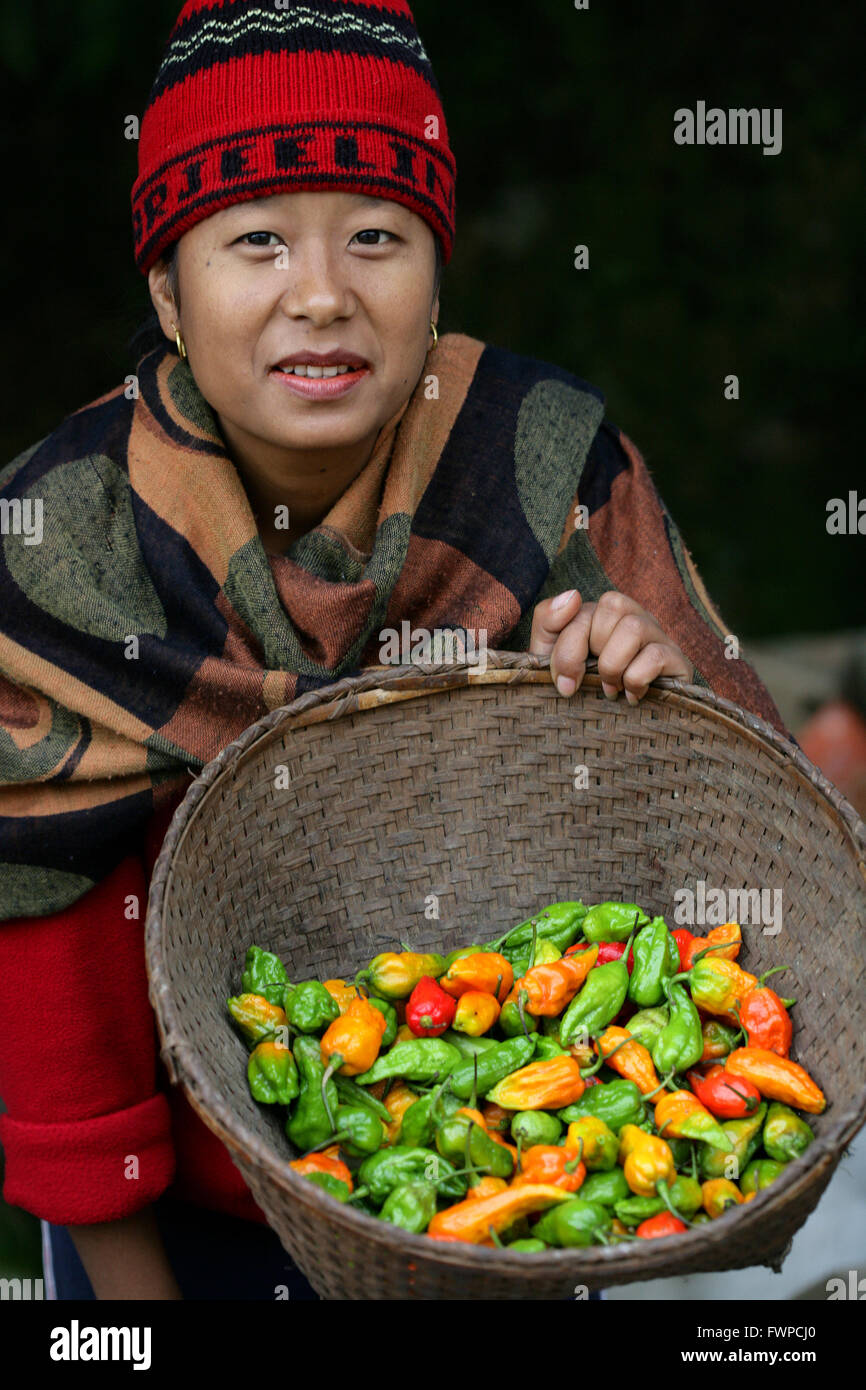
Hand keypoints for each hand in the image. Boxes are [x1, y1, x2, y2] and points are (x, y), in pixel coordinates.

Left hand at [529, 588, 694, 703]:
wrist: (616, 736)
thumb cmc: (583, 692)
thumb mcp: (552, 659)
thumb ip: (548, 622)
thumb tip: (572, 595)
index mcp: (603, 614)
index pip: (581, 608)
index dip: (567, 647)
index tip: (565, 683)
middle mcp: (634, 617)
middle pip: (612, 606)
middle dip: (593, 651)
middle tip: (594, 681)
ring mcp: (659, 637)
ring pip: (634, 626)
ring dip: (613, 664)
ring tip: (611, 690)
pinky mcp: (678, 661)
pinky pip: (656, 655)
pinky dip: (636, 680)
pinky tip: (632, 697)